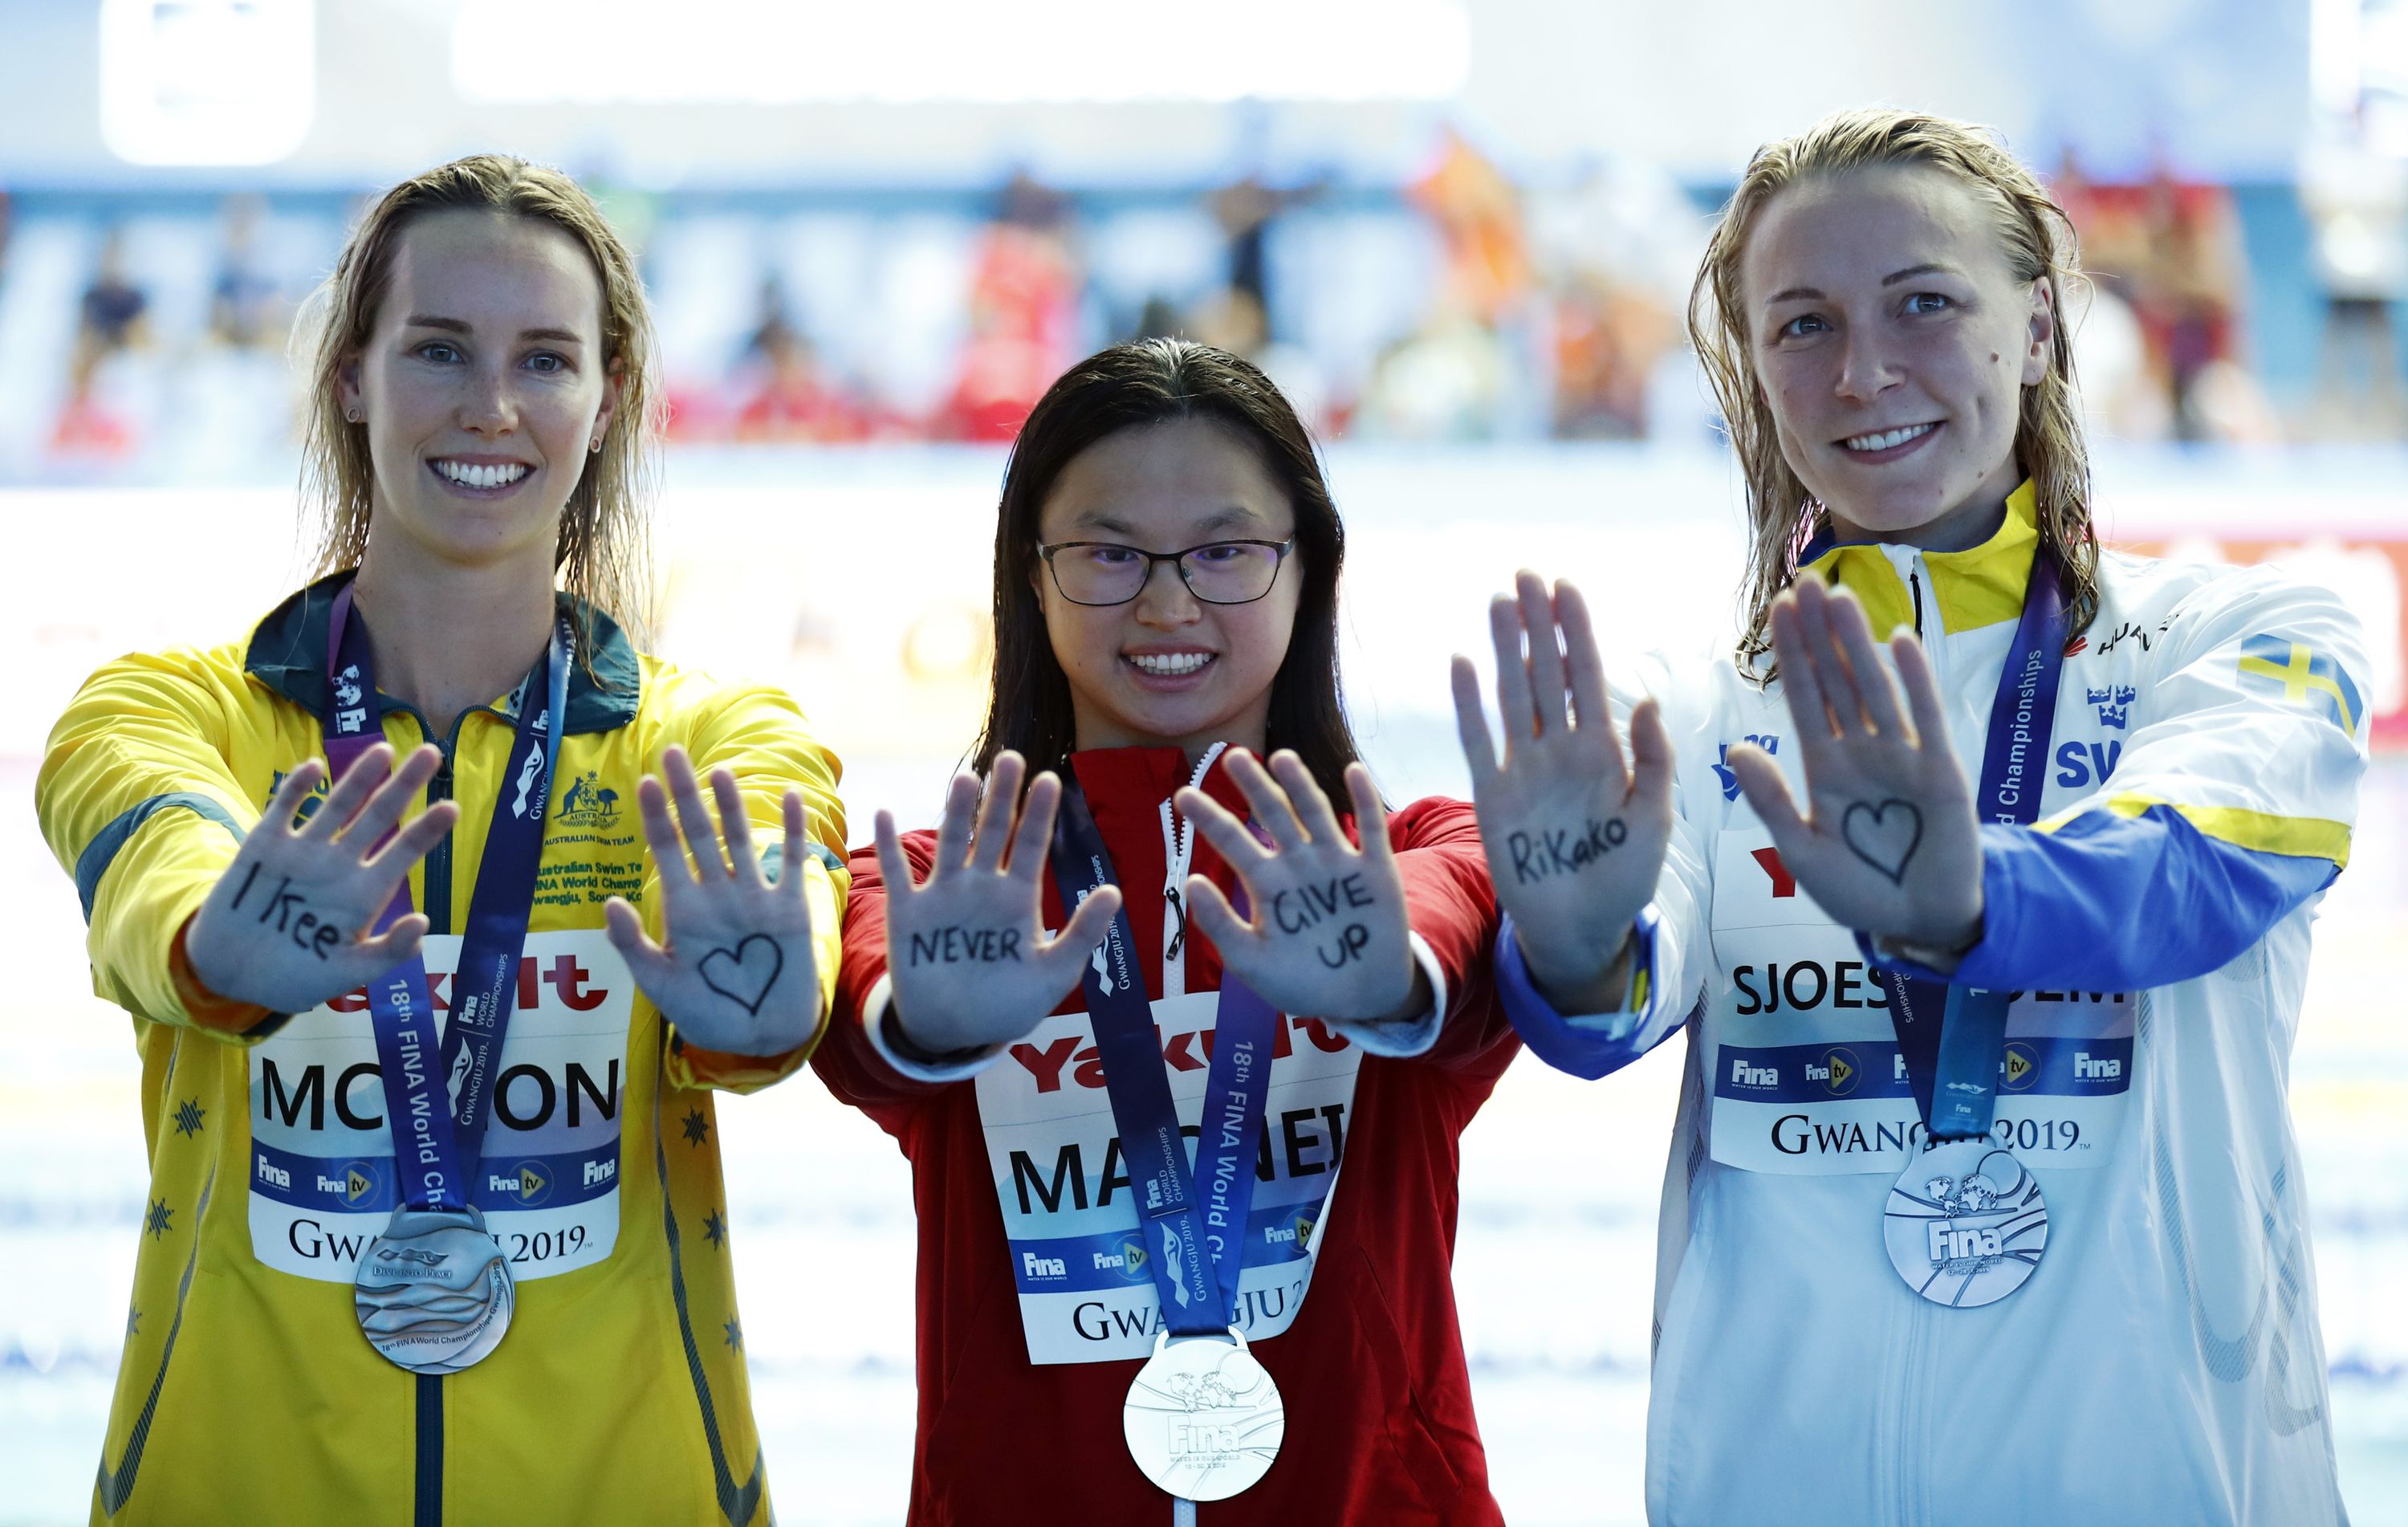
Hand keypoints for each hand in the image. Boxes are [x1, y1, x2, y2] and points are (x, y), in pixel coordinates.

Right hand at [185, 743, 457, 1013]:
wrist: (229, 974)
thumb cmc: (294, 975)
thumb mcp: (344, 975)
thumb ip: (386, 954)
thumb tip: (422, 923)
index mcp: (364, 893)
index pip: (403, 853)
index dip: (426, 831)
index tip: (451, 807)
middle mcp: (340, 864)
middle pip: (378, 817)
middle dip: (404, 786)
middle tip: (430, 754)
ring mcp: (303, 851)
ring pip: (337, 805)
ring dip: (359, 778)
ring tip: (383, 750)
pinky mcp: (264, 845)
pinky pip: (284, 809)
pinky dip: (296, 788)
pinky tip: (314, 767)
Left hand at [604, 746, 822, 1055]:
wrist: (758, 1033)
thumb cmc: (706, 1011)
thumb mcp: (660, 984)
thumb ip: (633, 946)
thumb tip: (609, 903)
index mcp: (684, 909)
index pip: (667, 851)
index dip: (657, 818)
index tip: (646, 783)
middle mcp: (718, 893)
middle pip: (699, 833)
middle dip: (685, 794)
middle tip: (672, 752)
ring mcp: (755, 897)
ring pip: (740, 840)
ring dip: (730, 806)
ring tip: (719, 772)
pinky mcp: (789, 908)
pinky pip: (791, 862)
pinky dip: (791, 831)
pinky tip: (789, 797)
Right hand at [876, 751, 1123, 1054]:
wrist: (957, 1033)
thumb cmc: (1008, 1004)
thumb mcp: (1053, 974)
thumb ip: (1082, 934)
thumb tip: (1114, 891)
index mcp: (1018, 897)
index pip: (1031, 846)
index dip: (1039, 815)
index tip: (1049, 780)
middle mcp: (982, 887)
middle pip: (993, 832)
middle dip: (1001, 798)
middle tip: (1010, 759)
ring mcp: (944, 896)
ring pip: (950, 844)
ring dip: (957, 813)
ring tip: (966, 781)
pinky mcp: (909, 914)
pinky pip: (896, 875)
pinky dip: (888, 847)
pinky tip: (884, 814)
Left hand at [1175, 750, 1421, 1023]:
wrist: (1360, 999)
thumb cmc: (1302, 982)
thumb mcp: (1251, 962)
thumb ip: (1220, 925)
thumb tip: (1191, 882)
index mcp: (1267, 884)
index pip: (1233, 841)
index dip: (1209, 818)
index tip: (1182, 796)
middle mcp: (1298, 865)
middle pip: (1273, 815)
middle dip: (1254, 786)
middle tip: (1232, 757)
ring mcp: (1337, 864)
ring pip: (1316, 813)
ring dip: (1300, 784)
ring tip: (1281, 758)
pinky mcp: (1375, 871)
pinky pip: (1371, 828)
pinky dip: (1364, 800)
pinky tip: (1353, 771)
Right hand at [1453, 573, 1673, 1012]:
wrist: (1580, 930)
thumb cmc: (1624, 880)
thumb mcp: (1653, 823)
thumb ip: (1654, 763)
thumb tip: (1645, 701)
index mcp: (1604, 753)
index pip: (1588, 678)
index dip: (1576, 633)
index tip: (1566, 588)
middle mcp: (1561, 751)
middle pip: (1546, 674)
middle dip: (1538, 625)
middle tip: (1527, 575)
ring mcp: (1525, 770)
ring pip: (1513, 696)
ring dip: (1506, 650)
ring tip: (1499, 603)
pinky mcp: (1494, 797)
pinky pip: (1478, 741)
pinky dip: (1470, 704)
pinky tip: (1463, 663)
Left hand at [1725, 577, 1983, 958]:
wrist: (1919, 921)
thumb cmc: (1859, 889)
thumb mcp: (1801, 850)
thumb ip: (1771, 800)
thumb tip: (1734, 750)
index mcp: (1824, 768)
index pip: (1803, 699)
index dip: (1791, 655)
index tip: (1777, 610)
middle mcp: (1861, 751)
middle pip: (1836, 681)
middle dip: (1819, 634)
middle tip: (1805, 582)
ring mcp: (1902, 756)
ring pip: (1875, 688)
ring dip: (1857, 643)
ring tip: (1840, 597)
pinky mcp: (1940, 770)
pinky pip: (1925, 717)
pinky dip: (1914, 679)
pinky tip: (1899, 639)